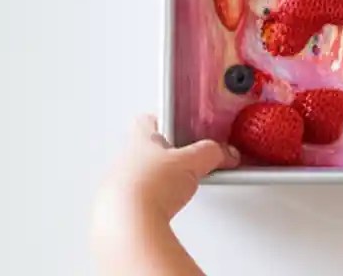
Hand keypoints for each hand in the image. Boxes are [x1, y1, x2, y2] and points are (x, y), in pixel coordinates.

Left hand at [94, 115, 238, 226]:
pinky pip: (139, 202)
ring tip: (180, 189)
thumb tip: (224, 152)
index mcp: (140, 139)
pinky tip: (168, 209)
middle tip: (186, 161)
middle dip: (166, 155)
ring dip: (159, 182)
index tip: (178, 123)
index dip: (165, 120)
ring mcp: (119, 185)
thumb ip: (211, 153)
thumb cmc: (148, 186)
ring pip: (142, 176)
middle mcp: (125, 159)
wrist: (128, 222)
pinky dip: (154, 204)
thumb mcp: (193, 162)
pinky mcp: (119, 210)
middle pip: (147, 149)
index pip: (148, 120)